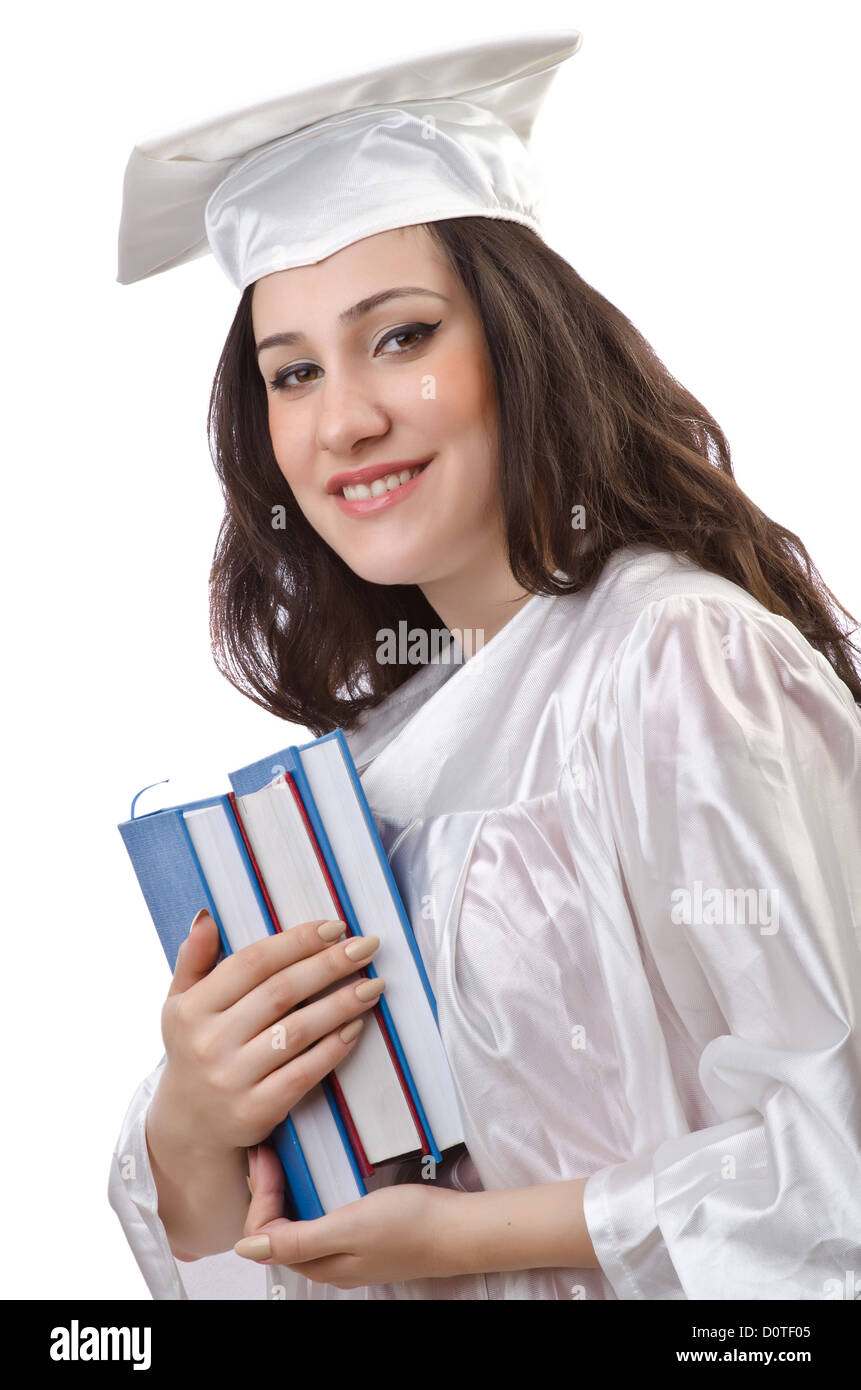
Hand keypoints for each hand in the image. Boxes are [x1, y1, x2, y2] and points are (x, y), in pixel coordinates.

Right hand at [148, 912, 385, 1156]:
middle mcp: (209, 1042)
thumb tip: (207, 917)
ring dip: (341, 1004)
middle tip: (366, 947)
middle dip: (329, 965)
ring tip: (373, 985)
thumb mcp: (179, 1002)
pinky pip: (303, 1074)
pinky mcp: (255, 1111)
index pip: (252, 963)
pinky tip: (356, 1027)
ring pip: (297, 1032)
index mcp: (192, 1008)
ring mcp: (232, 1079)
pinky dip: (333, 1049)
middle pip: (281, 992)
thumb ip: (193, 959)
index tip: (336, 927)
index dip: (296, 941)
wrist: (189, 1124)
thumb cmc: (194, 1048)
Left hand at [237, 1140, 467, 1288]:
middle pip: (276, 1227)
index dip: (260, 1193)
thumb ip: (298, 1239)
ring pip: (295, 1219)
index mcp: (318, 1263)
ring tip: (283, 1155)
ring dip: (284, 1188)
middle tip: (267, 1149)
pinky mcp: (358, 1233)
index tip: (266, 1155)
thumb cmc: (410, 1227)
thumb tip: (245, 1249)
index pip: (264, 1234)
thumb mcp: (349, 1228)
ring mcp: (343, 1247)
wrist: (457, 1228)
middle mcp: (326, 1260)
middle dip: (266, 1188)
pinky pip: (318, 1214)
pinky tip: (313, 1172)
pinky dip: (306, 1190)